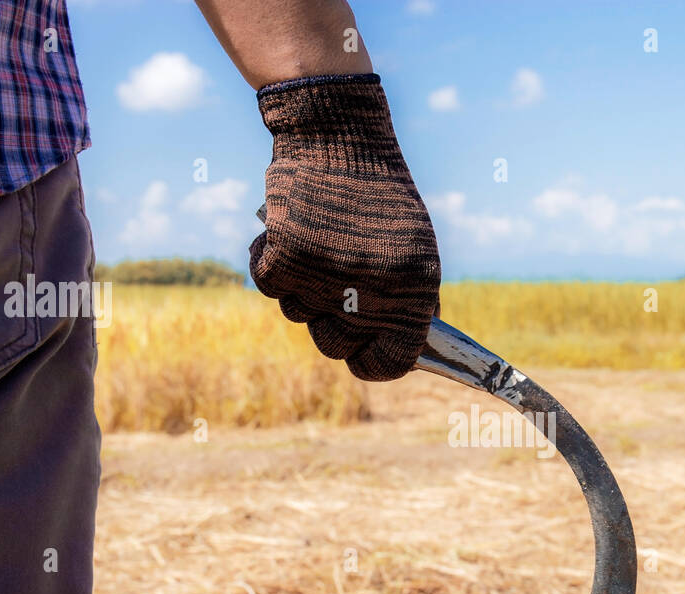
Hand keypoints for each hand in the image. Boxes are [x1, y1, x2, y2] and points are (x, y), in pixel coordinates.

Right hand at [249, 74, 440, 381]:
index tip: (362, 357)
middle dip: (327, 323)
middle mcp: (371, 291)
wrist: (337, 137)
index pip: (390, 360)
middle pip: (334, 345)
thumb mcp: (416, 244)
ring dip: (300, 287)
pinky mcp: (284, 260)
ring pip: (297, 314)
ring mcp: (326, 278)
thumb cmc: (378, 193)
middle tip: (329, 289)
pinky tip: (283, 233)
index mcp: (413, 291)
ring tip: (315, 243)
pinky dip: (268, 261)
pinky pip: (269, 286)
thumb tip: (408, 343)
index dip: (372, 364)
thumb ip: (413, 296)